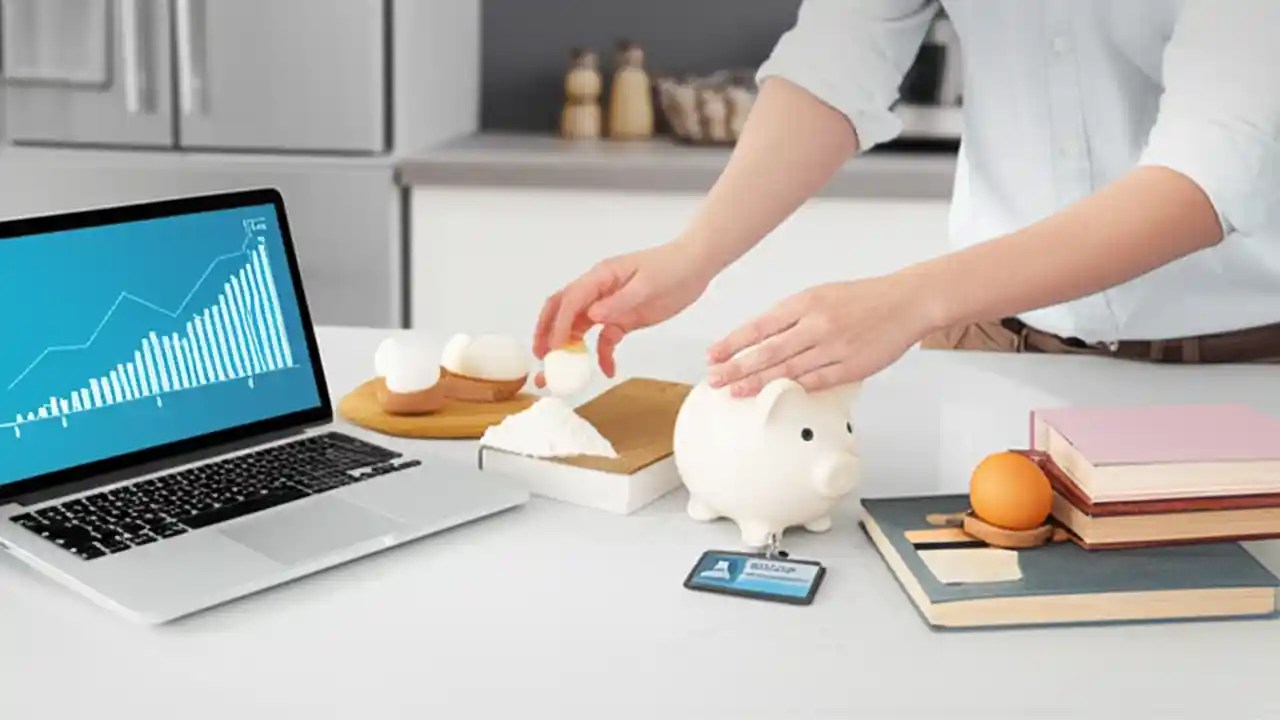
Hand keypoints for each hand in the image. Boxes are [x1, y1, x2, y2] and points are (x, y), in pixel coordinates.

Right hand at [532, 239, 717, 384]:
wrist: (695, 266)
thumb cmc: (672, 267)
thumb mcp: (647, 285)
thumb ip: (620, 301)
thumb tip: (592, 315)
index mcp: (601, 276)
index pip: (571, 300)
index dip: (560, 324)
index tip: (555, 346)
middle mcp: (599, 290)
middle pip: (564, 310)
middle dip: (549, 332)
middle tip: (541, 355)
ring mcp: (609, 305)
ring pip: (580, 326)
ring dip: (569, 346)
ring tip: (561, 368)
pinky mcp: (623, 318)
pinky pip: (605, 338)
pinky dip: (602, 354)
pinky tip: (607, 369)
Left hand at [705, 272, 936, 396]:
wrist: (906, 301)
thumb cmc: (863, 299)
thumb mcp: (821, 295)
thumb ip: (791, 316)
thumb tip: (759, 337)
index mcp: (806, 303)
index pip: (760, 326)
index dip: (734, 343)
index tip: (713, 355)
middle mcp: (816, 324)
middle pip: (768, 351)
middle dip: (737, 367)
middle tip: (715, 379)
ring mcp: (834, 347)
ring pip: (788, 370)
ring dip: (758, 383)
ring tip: (736, 392)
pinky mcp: (851, 367)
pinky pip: (817, 381)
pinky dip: (794, 390)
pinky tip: (774, 398)